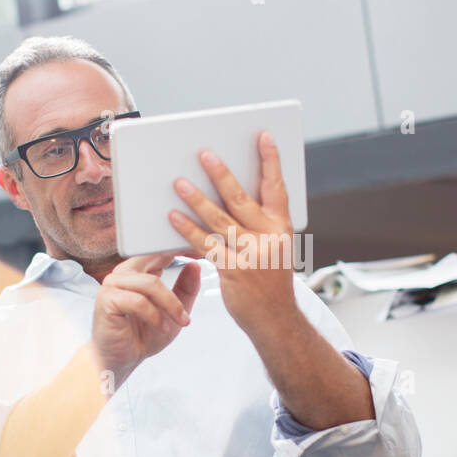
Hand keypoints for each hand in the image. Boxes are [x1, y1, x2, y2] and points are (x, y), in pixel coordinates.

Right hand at [91, 251, 200, 389]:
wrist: (121, 360)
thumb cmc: (143, 335)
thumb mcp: (174, 310)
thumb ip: (185, 288)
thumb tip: (196, 264)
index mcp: (138, 270)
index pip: (160, 251)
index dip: (180, 248)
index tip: (202, 249)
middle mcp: (124, 273)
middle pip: (156, 259)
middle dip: (180, 268)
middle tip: (201, 267)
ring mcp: (113, 284)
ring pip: (151, 283)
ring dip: (171, 304)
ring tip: (182, 321)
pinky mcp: (107, 300)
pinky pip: (138, 301)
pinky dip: (155, 316)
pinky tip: (162, 327)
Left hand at [169, 131, 297, 337]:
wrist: (275, 320)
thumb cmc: (270, 281)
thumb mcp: (276, 248)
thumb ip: (259, 224)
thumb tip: (230, 195)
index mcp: (283, 228)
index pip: (277, 188)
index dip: (271, 161)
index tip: (263, 137)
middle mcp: (269, 238)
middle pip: (241, 199)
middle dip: (221, 173)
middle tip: (204, 153)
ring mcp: (252, 254)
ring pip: (219, 219)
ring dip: (196, 198)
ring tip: (179, 182)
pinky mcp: (233, 270)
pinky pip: (206, 244)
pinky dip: (188, 229)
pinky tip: (173, 217)